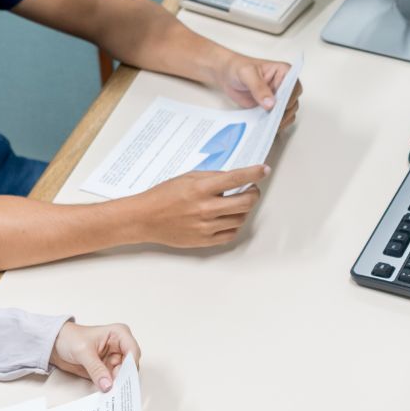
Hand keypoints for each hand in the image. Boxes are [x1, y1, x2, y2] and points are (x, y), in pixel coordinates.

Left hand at [51, 321, 139, 390]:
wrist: (56, 345)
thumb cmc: (70, 338)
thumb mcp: (83, 352)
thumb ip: (96, 369)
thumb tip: (107, 384)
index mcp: (119, 334)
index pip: (133, 351)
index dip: (130, 365)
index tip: (123, 378)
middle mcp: (120, 347)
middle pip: (130, 366)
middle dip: (124, 377)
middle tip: (116, 388)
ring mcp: (114, 360)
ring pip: (123, 376)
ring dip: (117, 384)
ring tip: (111, 392)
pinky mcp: (107, 370)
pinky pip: (113, 381)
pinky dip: (110, 387)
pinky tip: (107, 393)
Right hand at [131, 166, 267, 246]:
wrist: (145, 218)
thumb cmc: (163, 196)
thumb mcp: (187, 177)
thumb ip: (211, 177)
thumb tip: (234, 178)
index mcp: (200, 189)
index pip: (235, 179)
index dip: (254, 173)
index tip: (264, 170)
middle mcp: (205, 208)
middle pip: (245, 202)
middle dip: (254, 193)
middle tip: (252, 189)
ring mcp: (206, 227)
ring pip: (240, 219)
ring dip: (244, 210)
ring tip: (237, 203)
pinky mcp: (204, 240)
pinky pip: (230, 234)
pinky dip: (234, 225)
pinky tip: (229, 218)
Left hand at [209, 49, 301, 126]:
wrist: (228, 76)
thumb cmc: (238, 68)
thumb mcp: (247, 74)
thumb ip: (259, 88)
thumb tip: (271, 103)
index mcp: (284, 72)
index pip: (294, 87)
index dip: (289, 98)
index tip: (279, 107)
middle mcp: (285, 85)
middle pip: (293, 102)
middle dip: (284, 112)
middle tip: (272, 119)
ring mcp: (279, 98)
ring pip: (288, 112)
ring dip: (281, 120)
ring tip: (269, 126)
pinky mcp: (272, 108)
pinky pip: (279, 119)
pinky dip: (275, 125)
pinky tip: (267, 128)